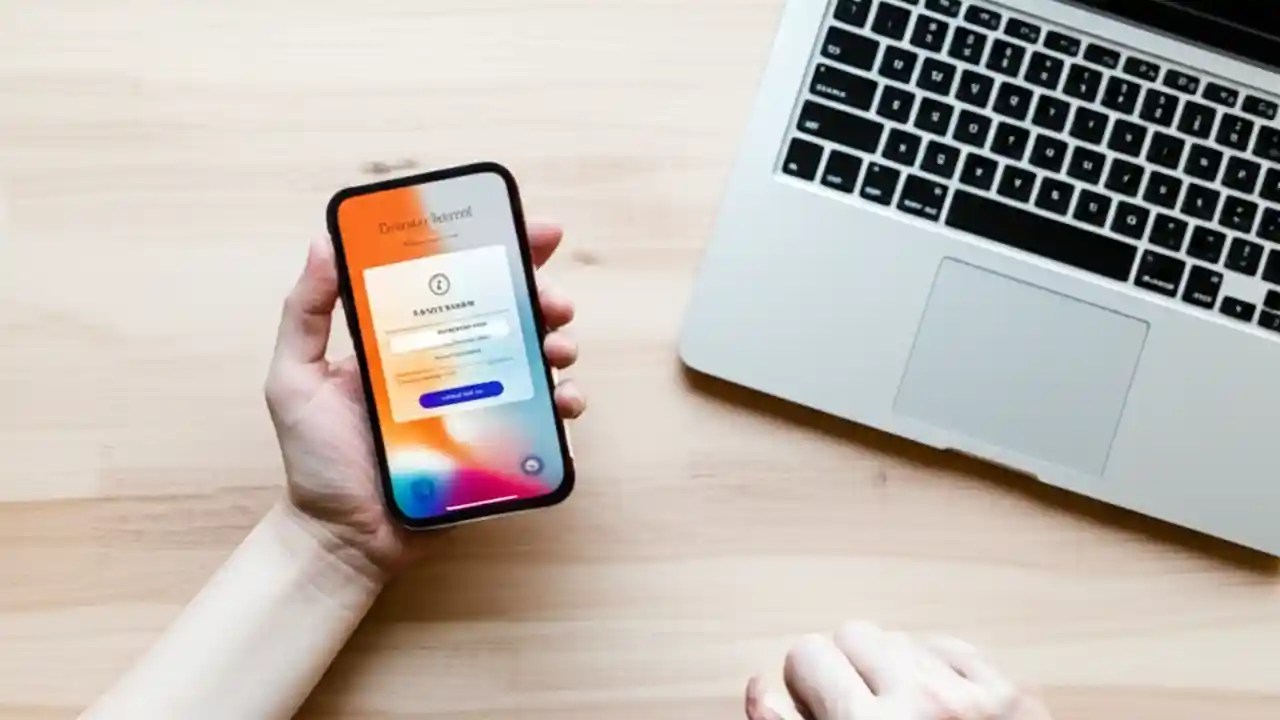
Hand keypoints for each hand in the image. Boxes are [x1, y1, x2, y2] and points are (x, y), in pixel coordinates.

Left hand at [265, 223, 584, 580]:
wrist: (342, 537)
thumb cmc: (315, 459)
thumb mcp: (294, 378)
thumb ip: (304, 313)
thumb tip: (323, 243)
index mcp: (409, 335)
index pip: (458, 278)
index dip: (499, 249)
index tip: (531, 230)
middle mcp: (449, 361)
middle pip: (509, 312)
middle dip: (542, 293)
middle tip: (553, 298)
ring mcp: (477, 402)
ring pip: (534, 357)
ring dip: (558, 342)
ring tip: (559, 347)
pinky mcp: (496, 443)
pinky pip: (541, 417)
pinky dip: (563, 401)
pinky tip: (564, 399)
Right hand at [745, 622, 1053, 719]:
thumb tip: (759, 686)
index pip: (806, 655)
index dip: (804, 685)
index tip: (814, 705)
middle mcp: (918, 706)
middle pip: (850, 634)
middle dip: (845, 670)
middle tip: (855, 713)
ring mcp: (970, 698)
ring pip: (899, 638)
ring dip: (890, 670)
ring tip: (899, 718)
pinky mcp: (1011, 698)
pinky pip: (949, 648)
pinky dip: (937, 672)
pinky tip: (936, 711)